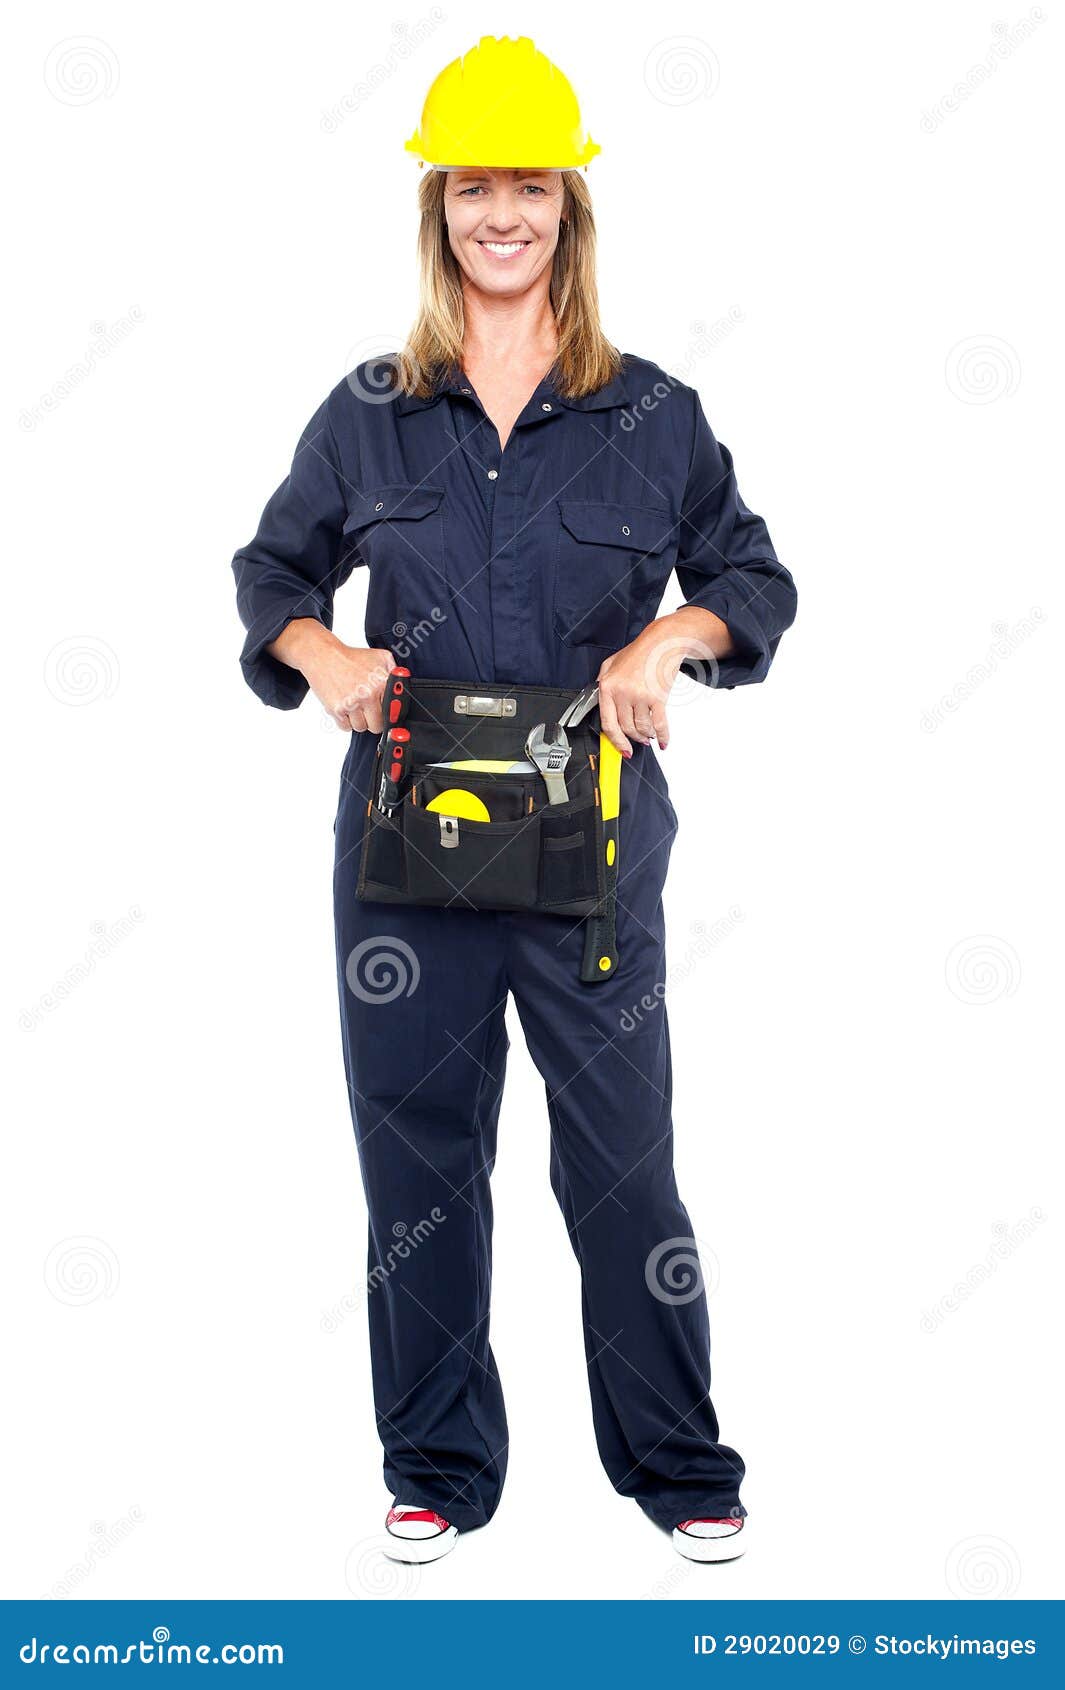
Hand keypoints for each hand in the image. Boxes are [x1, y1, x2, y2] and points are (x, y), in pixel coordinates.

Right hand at [268, 619, 394, 731]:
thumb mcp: (380, 657)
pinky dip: (345, 721)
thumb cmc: (351, 657)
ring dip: (358, 720)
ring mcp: (351, 703)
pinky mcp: (336, 709)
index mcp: (381, 683)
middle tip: (368, 710)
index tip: (386, 715)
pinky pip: (345, 727)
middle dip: (373, 720)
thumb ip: (395, 672)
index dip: (389, 714)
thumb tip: (404, 688)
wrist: (323, 655)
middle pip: (377, 726)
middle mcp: (367, 694)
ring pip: (360, 728)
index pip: (393, 713)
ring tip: (354, 706)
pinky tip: (345, 708)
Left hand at [597, 607, 732, 756]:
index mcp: (607, 687)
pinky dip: (663, 736)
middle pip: (626, 728)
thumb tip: (601, 705)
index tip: (622, 750)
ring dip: (647, 736)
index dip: (615, 742)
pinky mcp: (658, 697)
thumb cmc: (638, 653)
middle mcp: (622, 693)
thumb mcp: (611, 664)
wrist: (662, 642)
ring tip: (649, 735)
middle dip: (633, 738)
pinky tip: (663, 741)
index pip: (608, 723)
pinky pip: (659, 725)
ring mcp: (640, 696)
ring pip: (642, 728)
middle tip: (639, 740)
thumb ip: (603, 683)